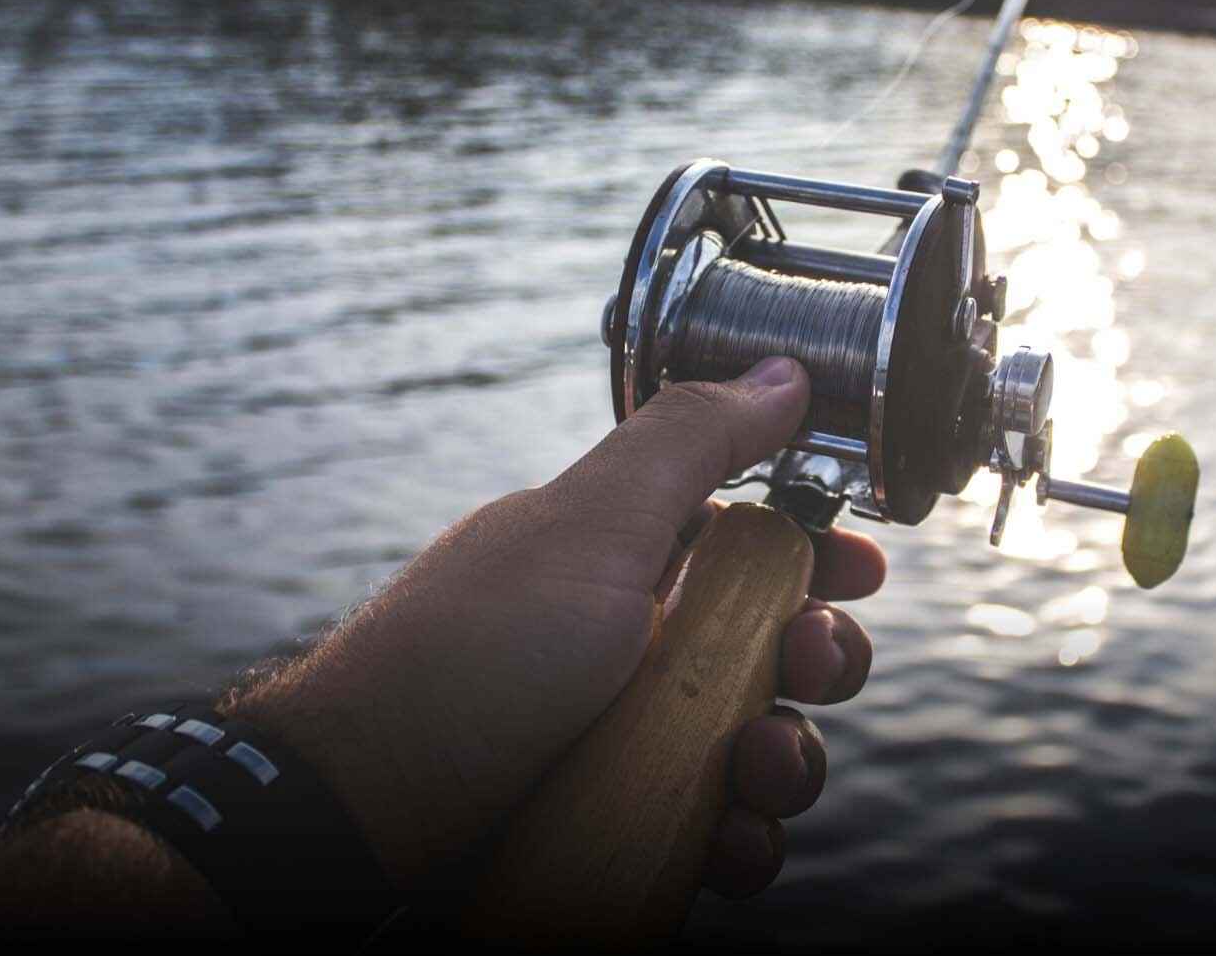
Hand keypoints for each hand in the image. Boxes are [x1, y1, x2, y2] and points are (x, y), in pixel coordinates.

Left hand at [228, 356, 885, 898]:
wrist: (355, 810)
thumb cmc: (470, 657)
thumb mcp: (588, 529)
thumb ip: (691, 444)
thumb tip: (783, 369)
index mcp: (626, 557)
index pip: (749, 541)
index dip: (817, 551)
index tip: (860, 571)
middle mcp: (631, 642)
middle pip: (772, 647)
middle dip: (819, 661)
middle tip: (810, 670)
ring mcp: (622, 735)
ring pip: (755, 746)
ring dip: (787, 763)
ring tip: (754, 780)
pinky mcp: (614, 821)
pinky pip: (709, 830)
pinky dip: (734, 840)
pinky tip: (722, 846)